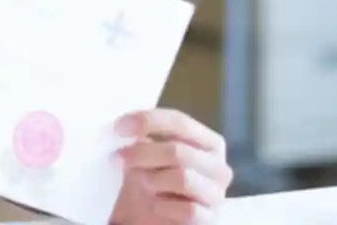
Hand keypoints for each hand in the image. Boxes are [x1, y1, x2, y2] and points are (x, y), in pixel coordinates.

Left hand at [110, 109, 233, 224]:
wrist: (153, 219)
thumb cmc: (153, 181)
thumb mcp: (148, 155)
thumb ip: (143, 138)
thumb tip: (124, 126)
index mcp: (209, 142)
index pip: (180, 122)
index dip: (148, 121)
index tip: (120, 127)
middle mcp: (218, 166)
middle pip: (179, 151)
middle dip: (143, 153)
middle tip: (118, 157)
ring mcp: (217, 194)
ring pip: (183, 178)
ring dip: (152, 179)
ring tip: (139, 182)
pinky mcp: (210, 219)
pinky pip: (187, 209)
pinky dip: (165, 206)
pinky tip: (155, 205)